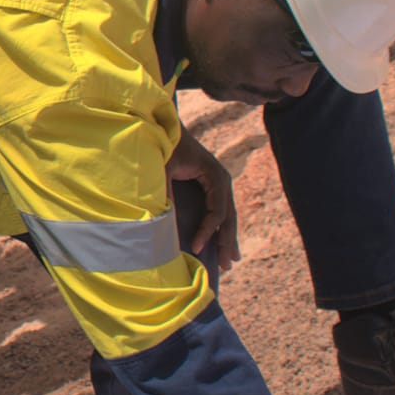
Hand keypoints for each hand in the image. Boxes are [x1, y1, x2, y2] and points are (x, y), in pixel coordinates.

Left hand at [167, 125, 239, 271]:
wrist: (168, 128)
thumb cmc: (166, 146)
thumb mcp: (164, 168)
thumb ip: (166, 191)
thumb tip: (165, 220)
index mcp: (216, 177)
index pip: (216, 213)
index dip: (208, 232)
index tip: (197, 248)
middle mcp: (223, 182)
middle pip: (228, 218)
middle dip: (227, 242)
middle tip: (226, 266)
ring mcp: (220, 184)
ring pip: (228, 216)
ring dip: (228, 239)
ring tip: (230, 261)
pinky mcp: (213, 186)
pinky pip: (220, 211)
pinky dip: (222, 228)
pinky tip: (222, 243)